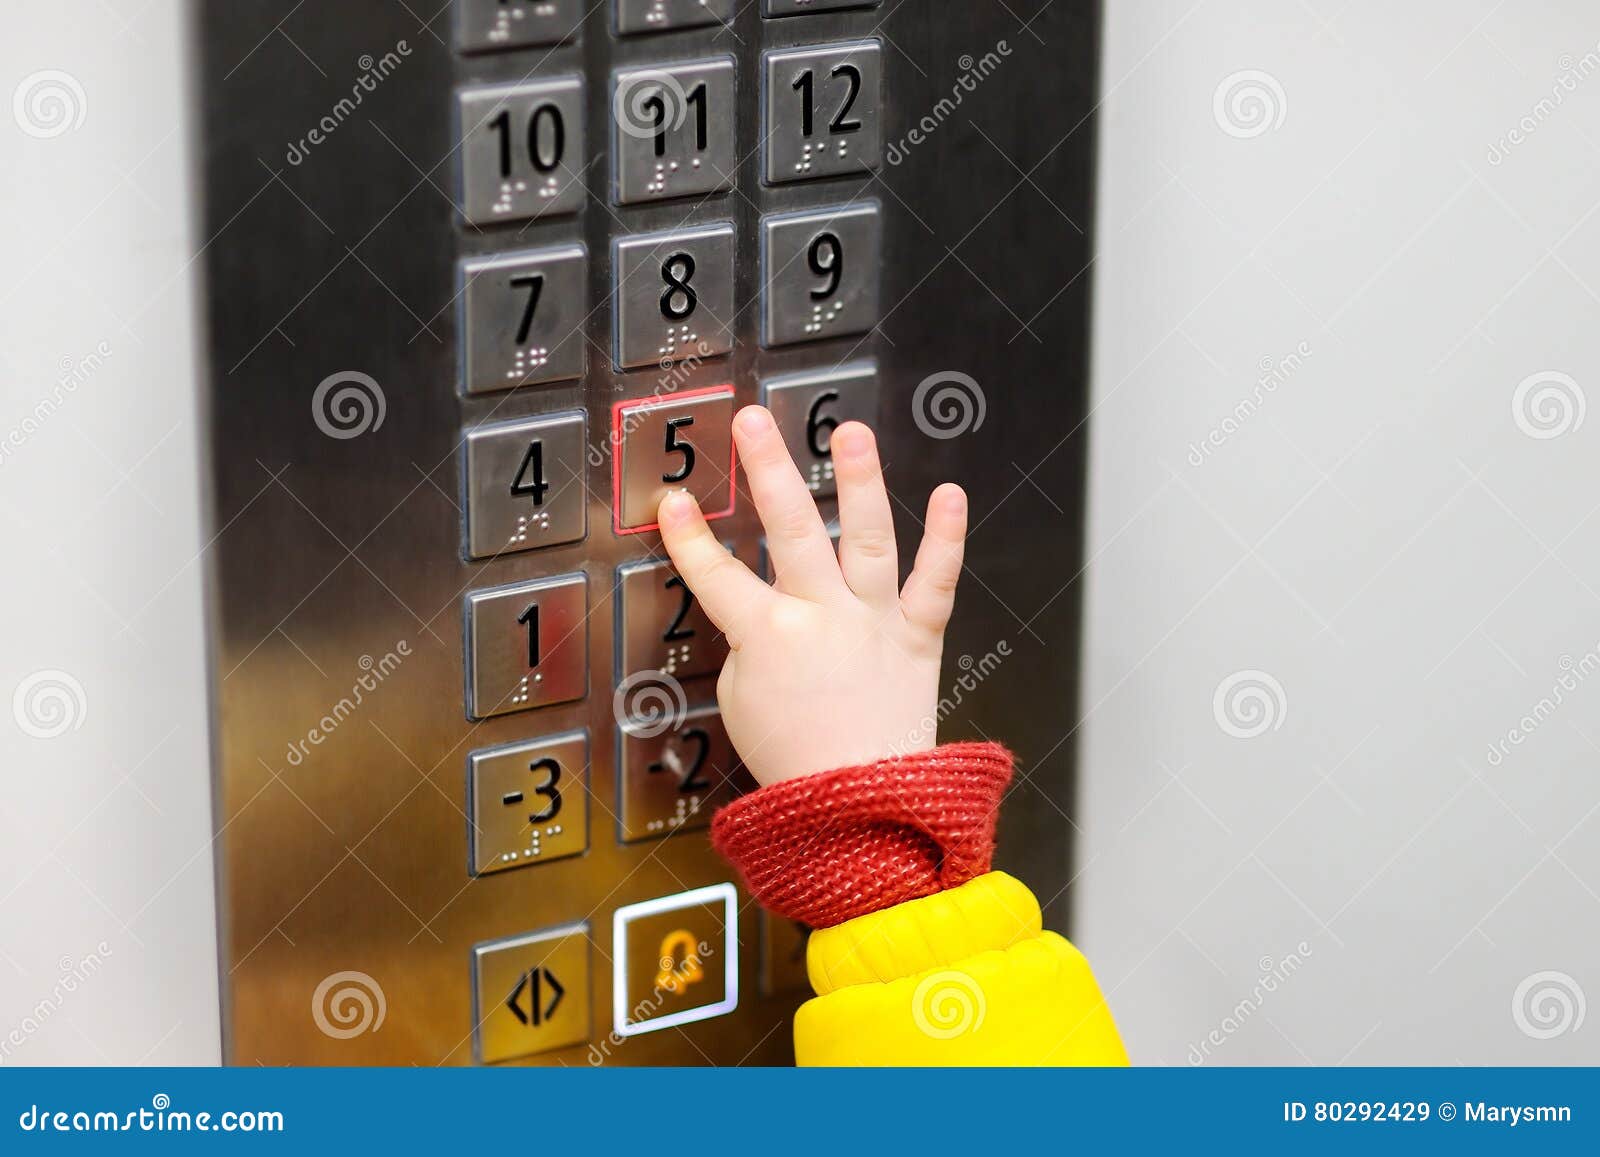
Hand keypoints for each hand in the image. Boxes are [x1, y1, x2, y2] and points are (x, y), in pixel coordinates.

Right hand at [655, 404, 967, 786]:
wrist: (861, 809)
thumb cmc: (797, 768)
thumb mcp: (742, 705)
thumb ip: (751, 649)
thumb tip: (767, 617)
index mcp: (768, 638)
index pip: (715, 577)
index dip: (689, 538)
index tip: (673, 500)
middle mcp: (822, 618)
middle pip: (790, 531)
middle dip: (767, 469)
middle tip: (752, 422)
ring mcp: (874, 623)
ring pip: (866, 539)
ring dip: (859, 481)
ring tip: (850, 432)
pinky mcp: (918, 638)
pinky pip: (935, 583)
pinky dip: (947, 539)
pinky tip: (952, 494)